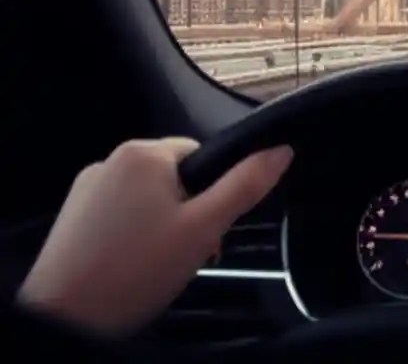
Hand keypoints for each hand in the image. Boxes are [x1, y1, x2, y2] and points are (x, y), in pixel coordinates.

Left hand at [17, 138, 292, 335]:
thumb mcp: (204, 228)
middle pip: (174, 178)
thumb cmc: (138, 268)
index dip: (213, 192)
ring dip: (164, 226)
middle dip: (190, 213)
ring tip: (161, 265)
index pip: (200, 155)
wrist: (66, 317)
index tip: (210, 228)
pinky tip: (133, 267)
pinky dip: (134, 236)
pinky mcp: (72, 217)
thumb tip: (282, 149)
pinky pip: (120, 215)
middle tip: (190, 253)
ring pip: (147, 199)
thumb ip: (245, 185)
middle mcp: (110, 160)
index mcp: (143, 153)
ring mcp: (86, 189)